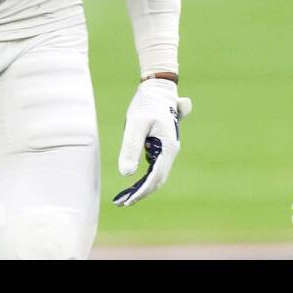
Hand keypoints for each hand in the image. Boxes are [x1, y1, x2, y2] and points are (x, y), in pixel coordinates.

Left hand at [112, 78, 191, 205]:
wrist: (158, 89)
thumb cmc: (146, 104)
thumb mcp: (136, 124)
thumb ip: (131, 147)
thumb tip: (126, 173)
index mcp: (168, 147)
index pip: (155, 177)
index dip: (141, 191)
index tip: (128, 201)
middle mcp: (170, 151)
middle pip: (158, 179)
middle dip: (141, 193)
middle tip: (123, 203)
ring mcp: (167, 149)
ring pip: (157, 174)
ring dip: (142, 187)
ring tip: (125, 197)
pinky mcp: (162, 146)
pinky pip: (154, 167)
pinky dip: (144, 177)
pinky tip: (132, 181)